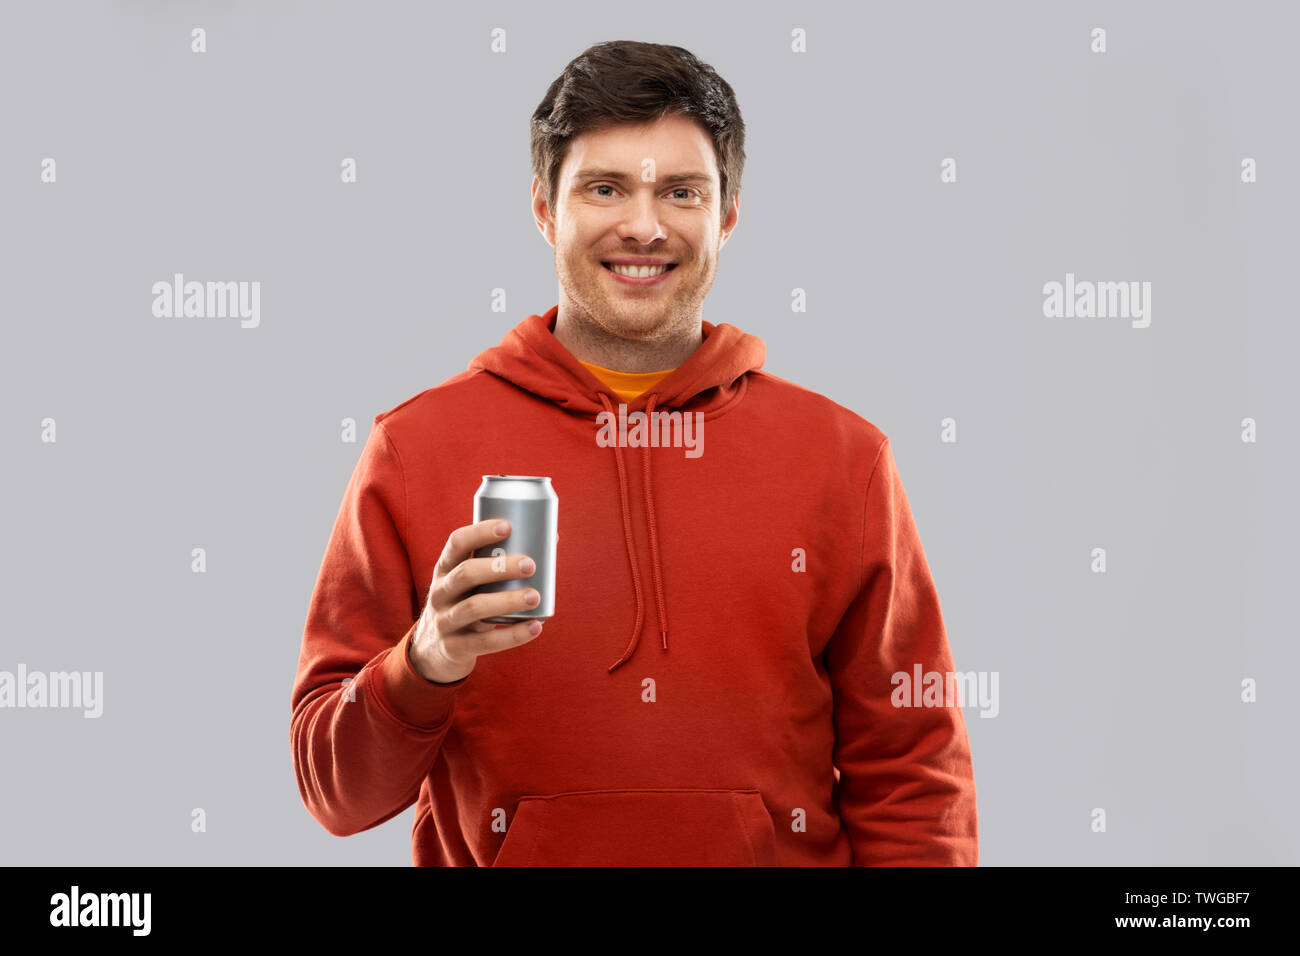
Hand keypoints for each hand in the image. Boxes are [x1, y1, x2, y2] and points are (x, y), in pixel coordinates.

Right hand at [408, 519, 543, 682]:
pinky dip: (513, 635)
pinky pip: (485, 642)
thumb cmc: (465, 604)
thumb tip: (551, 539)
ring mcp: (445, 622)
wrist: (432, 651)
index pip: (456, 543)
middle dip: (499, 567)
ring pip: (474, 608)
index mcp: (444, 569)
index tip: (507, 527)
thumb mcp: (467, 585)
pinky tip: (535, 627)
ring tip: (535, 596)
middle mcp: (440, 593)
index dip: (480, 532)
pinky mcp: (454, 648)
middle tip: (530, 565)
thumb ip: (497, 565)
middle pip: (466, 574)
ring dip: (508, 600)